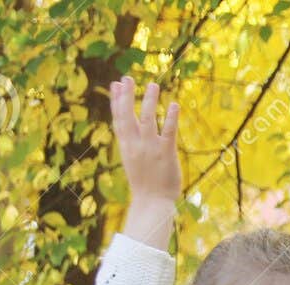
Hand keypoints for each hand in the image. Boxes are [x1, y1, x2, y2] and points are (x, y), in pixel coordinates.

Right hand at [109, 78, 180, 205]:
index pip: (119, 119)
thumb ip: (132, 142)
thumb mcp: (132, 159)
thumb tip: (132, 127)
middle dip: (127, 96)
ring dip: (150, 101)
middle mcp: (135, 145)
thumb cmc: (144, 182)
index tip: (116, 84)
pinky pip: (169, 132)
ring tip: (153, 85)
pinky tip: (174, 105)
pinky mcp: (166, 154)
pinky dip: (171, 118)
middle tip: (127, 78)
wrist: (152, 203)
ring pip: (148, 120)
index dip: (116, 101)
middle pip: (128, 116)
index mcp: (126, 146)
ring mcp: (150, 149)